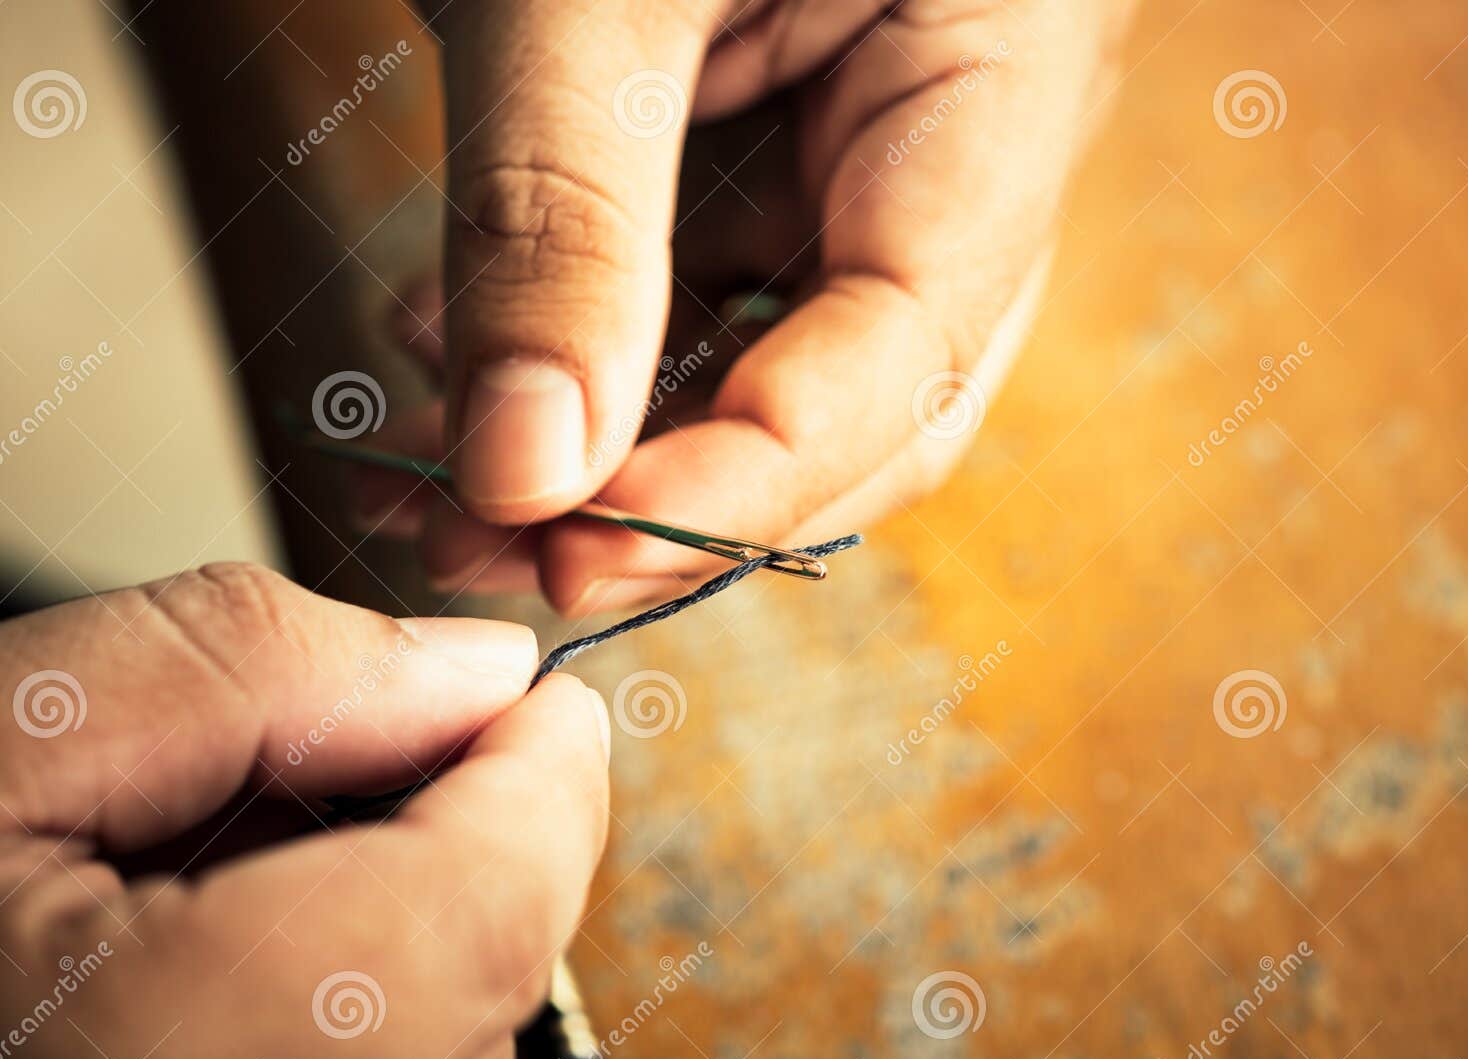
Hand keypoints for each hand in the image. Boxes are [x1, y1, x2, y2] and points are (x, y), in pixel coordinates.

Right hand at [0, 563, 608, 1058]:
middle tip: (271, 779)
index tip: (500, 689)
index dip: (529, 752)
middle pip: (492, 934)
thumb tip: (463, 662)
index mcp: (269, 1043)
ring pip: (444, 1009)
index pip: (525, 862)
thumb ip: (248, 668)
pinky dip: (321, 997)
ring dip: (365, 913)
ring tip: (175, 891)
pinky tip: (176, 967)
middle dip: (424, 821)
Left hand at [353, 0, 1122, 612]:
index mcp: (1006, 72)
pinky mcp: (775, 145)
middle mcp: (963, 136)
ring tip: (440, 469)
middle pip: (863, 406)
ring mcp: (870, 147)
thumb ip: (562, 223)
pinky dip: (582, 355)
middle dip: (682, 504)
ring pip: (772, 375)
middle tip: (507, 556)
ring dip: (612, 447)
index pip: (910, 357)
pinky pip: (704, 298)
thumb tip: (524, 472)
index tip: (570, 548)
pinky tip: (457, 358)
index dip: (747, 487)